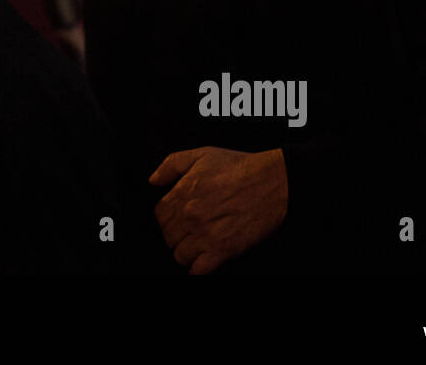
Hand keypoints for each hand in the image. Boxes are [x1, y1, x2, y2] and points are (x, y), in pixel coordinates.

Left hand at [150, 146, 287, 273]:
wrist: (272, 183)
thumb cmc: (240, 167)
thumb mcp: (202, 155)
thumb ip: (171, 165)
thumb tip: (153, 180)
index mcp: (183, 193)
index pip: (159, 216)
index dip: (167, 218)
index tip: (177, 219)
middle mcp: (190, 215)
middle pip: (168, 237)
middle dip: (176, 235)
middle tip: (189, 232)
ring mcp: (205, 235)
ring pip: (179, 255)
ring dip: (186, 253)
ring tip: (197, 246)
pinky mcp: (222, 250)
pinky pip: (198, 270)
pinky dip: (198, 269)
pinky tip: (203, 262)